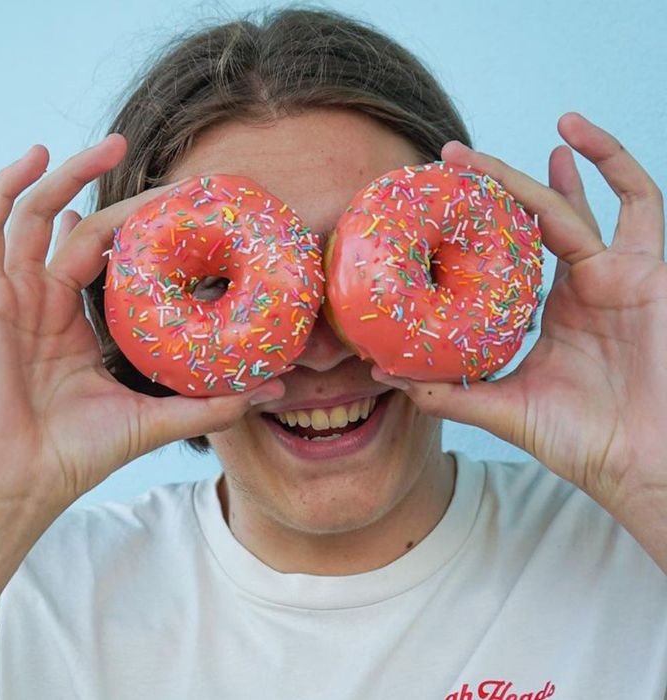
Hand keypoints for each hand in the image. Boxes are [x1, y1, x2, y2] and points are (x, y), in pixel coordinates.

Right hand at [0, 135, 284, 508]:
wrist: (10, 486)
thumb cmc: (70, 458)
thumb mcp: (150, 422)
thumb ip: (207, 405)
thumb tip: (272, 390)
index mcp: (75, 326)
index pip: (114, 260)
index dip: (151, 232)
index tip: (196, 211)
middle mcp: (42, 302)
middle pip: (85, 230)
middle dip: (129, 200)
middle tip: (180, 182)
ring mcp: (10, 295)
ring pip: (37, 214)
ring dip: (70, 173)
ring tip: (115, 142)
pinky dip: (7, 186)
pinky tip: (39, 156)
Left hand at [373, 113, 665, 511]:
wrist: (644, 465)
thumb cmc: (584, 443)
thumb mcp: (503, 410)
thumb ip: (447, 392)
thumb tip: (381, 372)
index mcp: (551, 313)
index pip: (510, 255)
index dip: (477, 228)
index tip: (437, 204)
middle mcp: (583, 287)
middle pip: (539, 220)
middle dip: (500, 184)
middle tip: (454, 155)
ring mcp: (618, 275)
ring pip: (579, 205)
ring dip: (560, 164)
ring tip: (540, 121)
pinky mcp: (647, 271)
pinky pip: (639, 204)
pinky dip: (613, 164)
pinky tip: (579, 137)